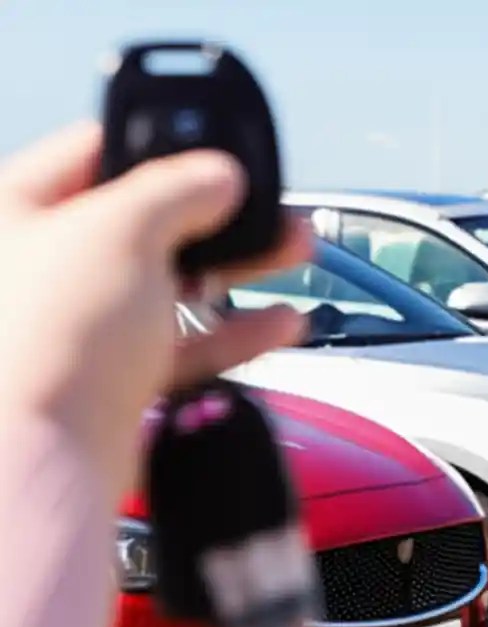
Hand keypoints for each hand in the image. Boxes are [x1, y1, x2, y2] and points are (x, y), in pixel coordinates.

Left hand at [0, 122, 308, 499]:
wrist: (44, 459)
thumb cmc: (51, 339)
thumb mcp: (124, 229)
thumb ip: (180, 188)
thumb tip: (220, 175)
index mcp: (20, 211)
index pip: (93, 150)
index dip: (160, 143)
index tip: (216, 150)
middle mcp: (44, 267)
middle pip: (146, 220)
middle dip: (220, 213)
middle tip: (270, 205)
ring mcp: (81, 327)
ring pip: (174, 282)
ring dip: (240, 267)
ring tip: (296, 250)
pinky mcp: (115, 379)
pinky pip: (187, 343)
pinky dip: (237, 330)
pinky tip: (281, 320)